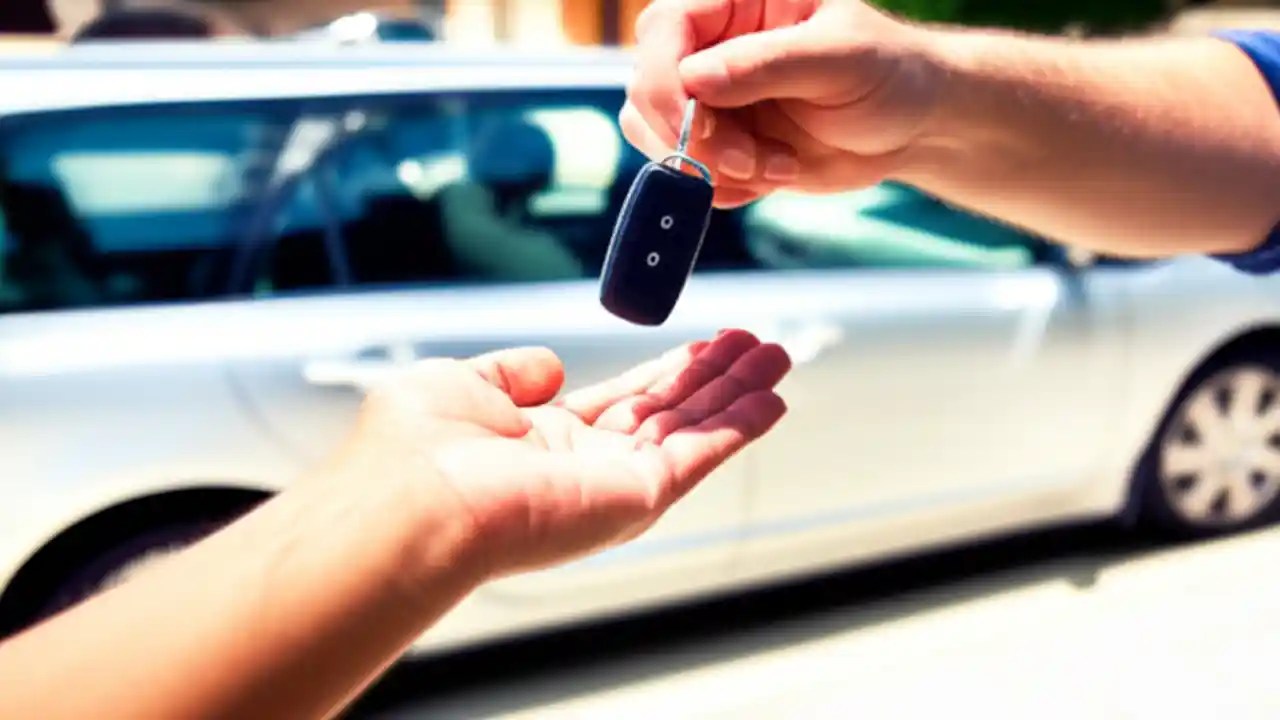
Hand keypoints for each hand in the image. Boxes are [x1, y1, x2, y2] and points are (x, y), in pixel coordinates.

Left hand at [333, 330, 790, 582]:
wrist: (416, 499)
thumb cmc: (417, 446)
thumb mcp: (461, 384)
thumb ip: (511, 375)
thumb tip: (551, 368)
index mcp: (545, 440)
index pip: (623, 400)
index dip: (666, 371)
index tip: (704, 345)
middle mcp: (586, 466)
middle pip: (668, 412)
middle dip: (714, 377)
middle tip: (756, 342)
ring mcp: (615, 484)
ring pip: (693, 428)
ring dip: (738, 392)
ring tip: (778, 356)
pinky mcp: (638, 497)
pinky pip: (701, 453)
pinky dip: (739, 425)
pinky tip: (772, 399)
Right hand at [621, 0, 943, 207]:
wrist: (912, 126)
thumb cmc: (887, 72)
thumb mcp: (839, 58)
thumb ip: (766, 63)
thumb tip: (693, 80)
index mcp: (736, 2)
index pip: (664, 30)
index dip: (664, 80)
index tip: (692, 124)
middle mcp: (713, 46)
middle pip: (649, 90)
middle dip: (696, 138)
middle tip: (753, 161)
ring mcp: (712, 98)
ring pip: (659, 136)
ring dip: (713, 167)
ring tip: (777, 167)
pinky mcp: (721, 143)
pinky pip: (689, 172)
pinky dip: (726, 187)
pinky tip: (778, 175)